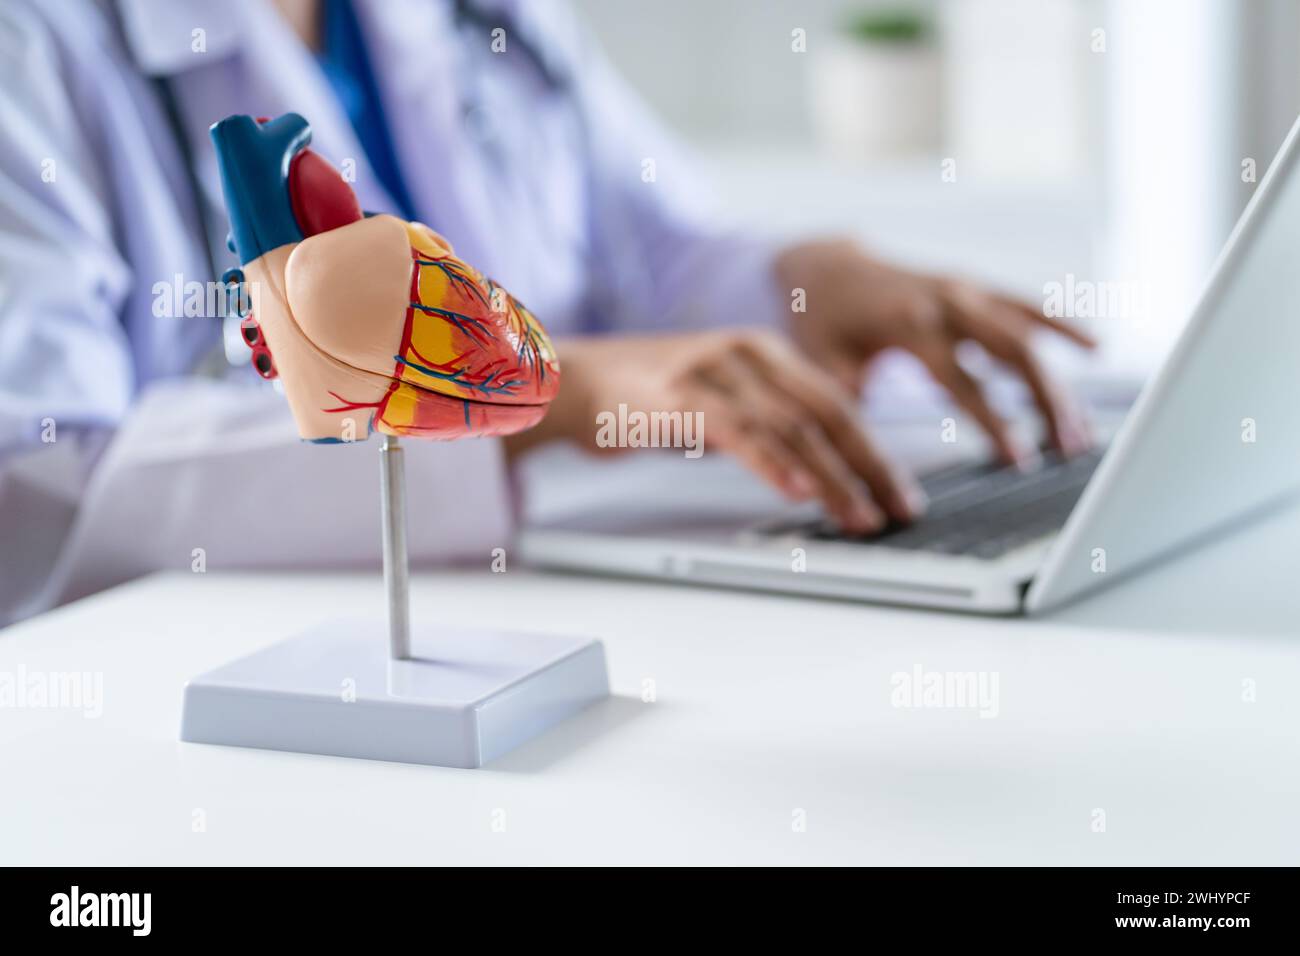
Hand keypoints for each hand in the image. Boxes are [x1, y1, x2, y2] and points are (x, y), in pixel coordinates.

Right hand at [505, 331, 927, 533]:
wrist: (574, 380)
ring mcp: (715, 373)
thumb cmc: (645, 398)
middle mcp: (748, 355)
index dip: (876, 451)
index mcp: (765, 353)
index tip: (900, 493)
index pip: (837, 404)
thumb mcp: (719, 399)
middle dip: (870, 467)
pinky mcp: (681, 399)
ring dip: (832, 478)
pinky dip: (775, 465)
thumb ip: (764, 419)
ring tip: (858, 516)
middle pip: (827, 413)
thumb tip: (813, 465)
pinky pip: (740, 433)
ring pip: (791, 428)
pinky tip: (798, 492)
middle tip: (899, 510)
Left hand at [775, 239, 1095, 462]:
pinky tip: (1096, 350)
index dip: (994, 421)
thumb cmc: (819, 321)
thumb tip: (856, 446)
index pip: (963, 380)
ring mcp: (964, 291)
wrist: (824, 267)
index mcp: (909, 323)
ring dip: (1057, 382)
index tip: (1018, 460)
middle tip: (1067, 451)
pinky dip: (1060, 326)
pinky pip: (1025, 306)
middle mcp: (945, 301)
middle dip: (1045, 402)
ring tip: (1080, 431)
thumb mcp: (820, 360)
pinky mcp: (973, 288)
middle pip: (1013, 353)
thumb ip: (847, 395)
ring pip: (1027, 333)